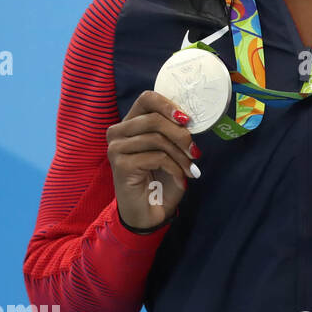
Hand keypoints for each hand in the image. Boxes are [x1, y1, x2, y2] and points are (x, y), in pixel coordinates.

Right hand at [107, 90, 198, 230]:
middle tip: (195, 152)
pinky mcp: (120, 165)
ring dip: (181, 156)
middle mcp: (118, 132)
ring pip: (157, 139)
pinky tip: (181, 179)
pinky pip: (156, 157)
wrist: (150, 212)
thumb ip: (174, 131)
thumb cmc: (161, 179)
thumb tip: (189, 119)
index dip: (169, 105)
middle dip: (181, 135)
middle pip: (154, 119)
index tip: (187, 119)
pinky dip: (175, 168)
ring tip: (190, 169)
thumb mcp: (171, 150)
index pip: (147, 99)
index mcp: (130, 123)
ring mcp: (116, 148)